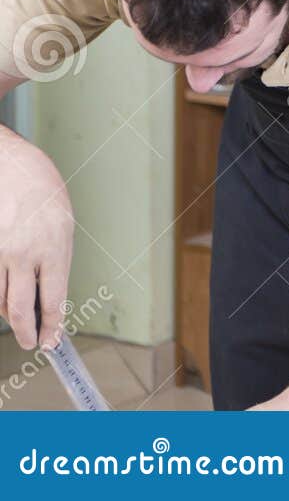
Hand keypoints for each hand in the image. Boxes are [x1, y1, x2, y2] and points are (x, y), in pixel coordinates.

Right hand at [0, 130, 73, 348]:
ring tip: (18, 317)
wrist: (9, 164)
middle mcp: (24, 254)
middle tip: (31, 343)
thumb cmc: (42, 191)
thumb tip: (49, 292)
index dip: (51, 326)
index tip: (51, 341)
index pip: (53, 300)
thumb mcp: (64, 224)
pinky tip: (2, 295)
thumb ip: (56, 259)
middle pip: (19, 309)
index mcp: (54, 247)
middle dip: (26, 332)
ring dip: (7, 313)